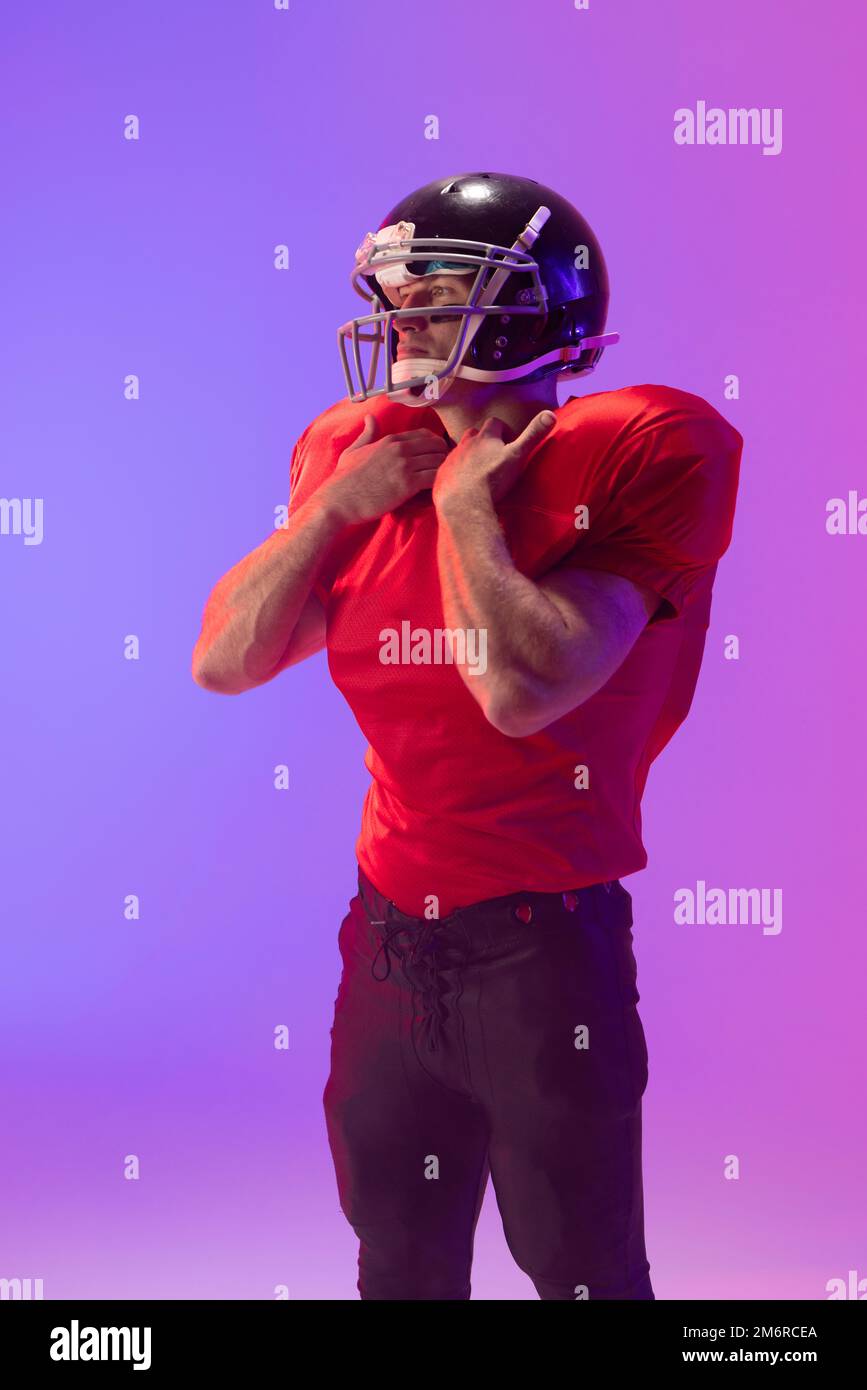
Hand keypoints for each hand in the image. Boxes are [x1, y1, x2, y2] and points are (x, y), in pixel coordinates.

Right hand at [321, 414, 449, 524]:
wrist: (339, 499)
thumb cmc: (344, 478)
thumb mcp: (354, 450)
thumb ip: (367, 434)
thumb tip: (369, 417)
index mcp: (390, 440)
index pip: (425, 434)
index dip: (435, 444)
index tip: (436, 456)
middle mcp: (400, 449)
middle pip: (436, 445)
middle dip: (443, 456)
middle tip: (444, 469)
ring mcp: (404, 465)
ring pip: (439, 460)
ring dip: (443, 470)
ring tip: (443, 480)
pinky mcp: (407, 484)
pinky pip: (435, 477)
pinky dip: (439, 482)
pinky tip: (436, 490)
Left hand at [431, 411, 556, 509]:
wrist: (463, 503)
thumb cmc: (492, 478)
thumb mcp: (517, 456)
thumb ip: (533, 435)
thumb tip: (551, 413)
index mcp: (485, 437)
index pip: (494, 423)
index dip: (503, 429)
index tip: (509, 441)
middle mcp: (466, 443)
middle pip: (474, 433)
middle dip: (483, 439)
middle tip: (493, 454)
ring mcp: (452, 459)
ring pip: (460, 450)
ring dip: (469, 455)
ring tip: (478, 469)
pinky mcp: (442, 475)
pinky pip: (449, 468)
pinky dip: (456, 472)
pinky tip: (463, 484)